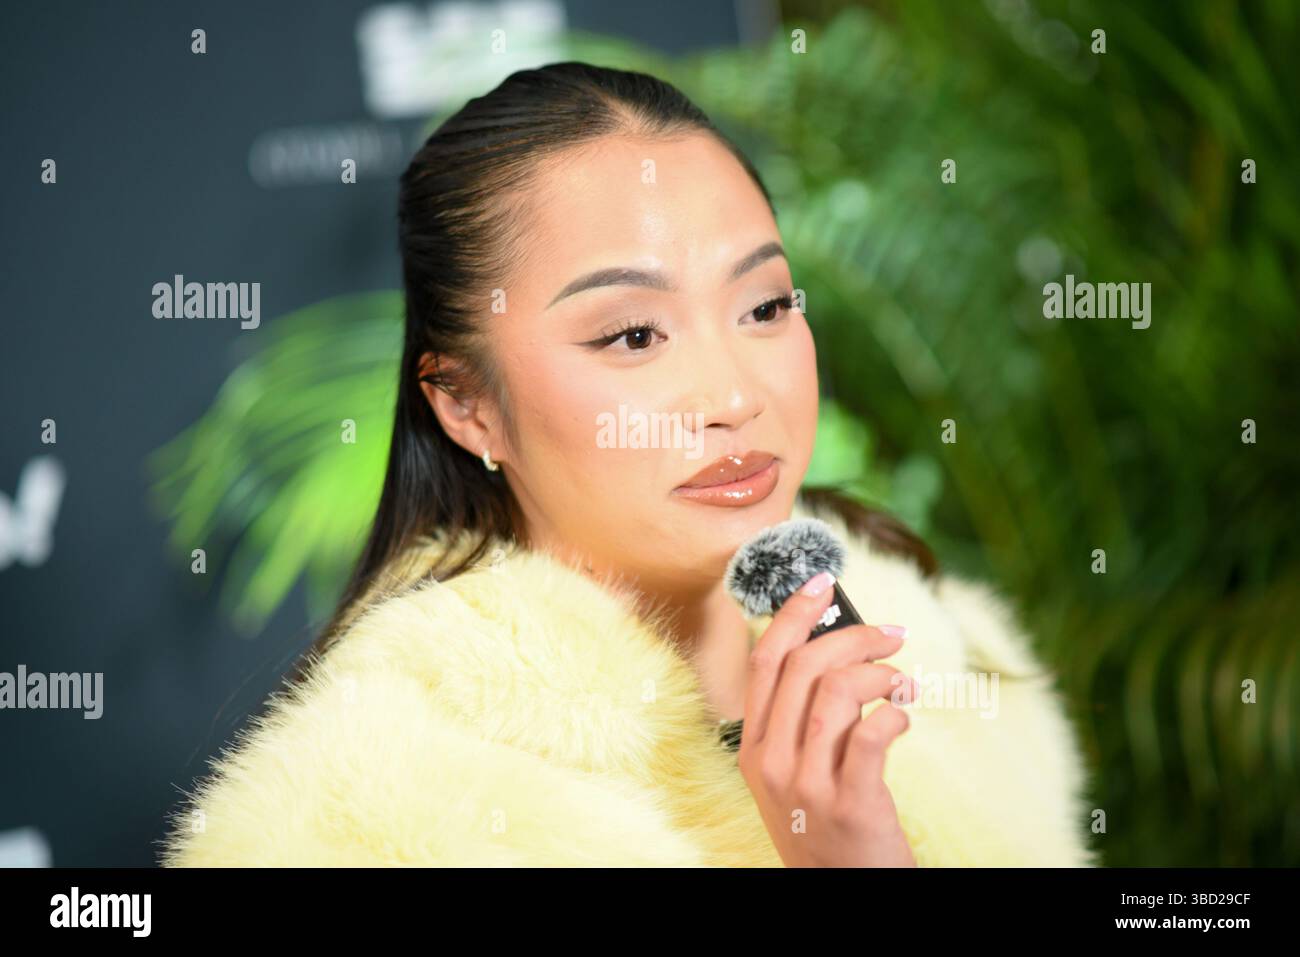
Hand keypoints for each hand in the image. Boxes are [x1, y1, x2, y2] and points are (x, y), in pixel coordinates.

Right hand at [737, 571, 917, 866]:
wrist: (841, 894)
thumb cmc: (826, 827)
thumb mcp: (794, 774)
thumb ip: (803, 720)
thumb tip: (836, 652)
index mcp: (755, 748)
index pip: (765, 661)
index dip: (793, 614)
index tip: (821, 582)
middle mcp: (773, 762)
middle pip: (804, 667)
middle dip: (853, 635)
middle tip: (890, 635)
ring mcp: (808, 785)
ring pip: (837, 693)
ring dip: (880, 674)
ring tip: (902, 684)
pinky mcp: (851, 804)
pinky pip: (871, 735)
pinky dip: (894, 714)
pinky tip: (903, 717)